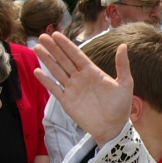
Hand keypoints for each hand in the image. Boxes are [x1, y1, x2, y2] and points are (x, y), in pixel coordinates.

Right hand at [34, 32, 132, 147]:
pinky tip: (38, 71)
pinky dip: (46, 80)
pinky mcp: (67, 101)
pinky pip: (54, 88)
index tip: (56, 34)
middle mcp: (80, 78)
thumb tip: (123, 45)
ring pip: (57, 71)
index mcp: (92, 72)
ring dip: (47, 60)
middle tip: (42, 36)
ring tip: (37, 48)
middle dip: (53, 48)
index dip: (66, 45)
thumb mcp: (125, 83)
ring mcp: (72, 89)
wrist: (113, 128)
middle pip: (63, 60)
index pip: (76, 55)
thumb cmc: (121, 106)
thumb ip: (122, 65)